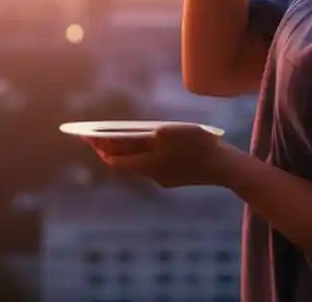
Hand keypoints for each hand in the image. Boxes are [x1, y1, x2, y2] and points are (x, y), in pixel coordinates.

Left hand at [85, 124, 243, 188]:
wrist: (226, 166)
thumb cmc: (196, 145)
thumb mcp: (165, 133)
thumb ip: (138, 139)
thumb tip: (117, 141)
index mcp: (148, 166)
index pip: (115, 161)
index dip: (99, 148)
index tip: (86, 137)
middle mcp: (154, 175)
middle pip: (126, 163)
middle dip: (110, 149)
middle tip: (96, 136)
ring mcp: (167, 178)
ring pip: (141, 164)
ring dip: (129, 151)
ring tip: (119, 137)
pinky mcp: (178, 176)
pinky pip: (156, 164)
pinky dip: (147, 154)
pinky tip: (151, 143)